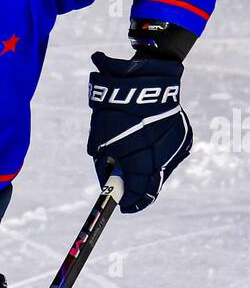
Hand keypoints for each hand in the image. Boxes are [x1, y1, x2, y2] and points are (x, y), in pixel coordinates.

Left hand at [88, 52, 191, 212]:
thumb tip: (109, 182)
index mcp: (139, 159)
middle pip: (153, 185)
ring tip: (139, 169)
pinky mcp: (185, 136)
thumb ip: (105, 165)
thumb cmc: (114, 111)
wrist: (143, 80)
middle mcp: (162, 156)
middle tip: (132, 197)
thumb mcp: (100, 140)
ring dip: (151, 173)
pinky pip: (172, 154)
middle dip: (141, 192)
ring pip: (164, 170)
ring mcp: (176, 146)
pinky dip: (161, 156)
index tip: (124, 207)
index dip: (130, 201)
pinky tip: (151, 150)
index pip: (137, 192)